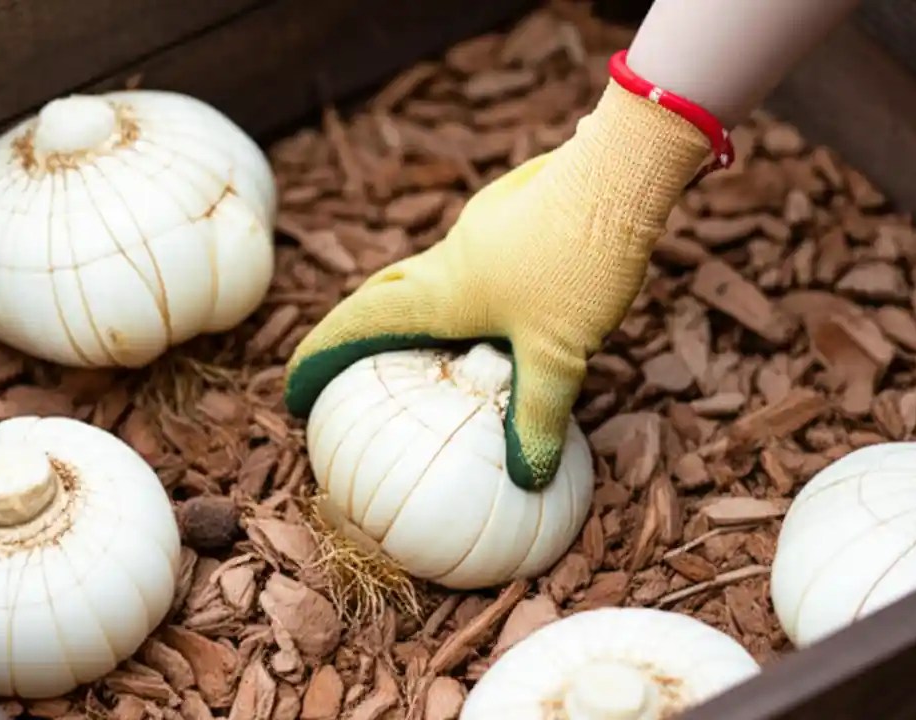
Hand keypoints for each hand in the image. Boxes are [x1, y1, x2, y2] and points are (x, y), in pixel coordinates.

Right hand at [284, 76, 710, 490]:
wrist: (621, 170)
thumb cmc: (583, 263)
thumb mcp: (562, 354)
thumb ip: (539, 414)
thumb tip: (526, 475)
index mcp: (442, 293)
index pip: (360, 324)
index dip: (320, 358)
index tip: (294, 389)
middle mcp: (449, 259)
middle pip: (383, 293)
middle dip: (357, 331)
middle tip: (348, 368)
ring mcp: (480, 233)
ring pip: (428, 276)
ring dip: (413, 310)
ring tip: (425, 350)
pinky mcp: (511, 219)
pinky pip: (467, 266)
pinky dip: (460, 297)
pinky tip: (500, 315)